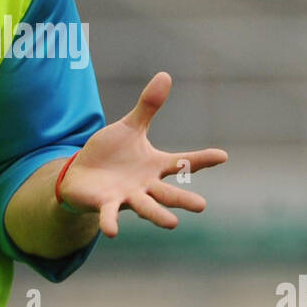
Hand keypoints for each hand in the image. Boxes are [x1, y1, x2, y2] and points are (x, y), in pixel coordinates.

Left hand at [57, 71, 227, 236]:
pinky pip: (110, 214)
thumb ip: (148, 106)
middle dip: (183, 199)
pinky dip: (111, 222)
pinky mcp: (106, 203)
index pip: (182, 162)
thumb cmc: (110, 153)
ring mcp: (127, 196)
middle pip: (168, 193)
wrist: (83, 174)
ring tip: (173, 224)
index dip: (202, 159)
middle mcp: (145, 184)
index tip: (223, 156)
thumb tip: (165, 75)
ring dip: (158, 215)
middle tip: (202, 206)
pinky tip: (111, 231)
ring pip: (146, 207)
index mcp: (154, 165)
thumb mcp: (130, 127)